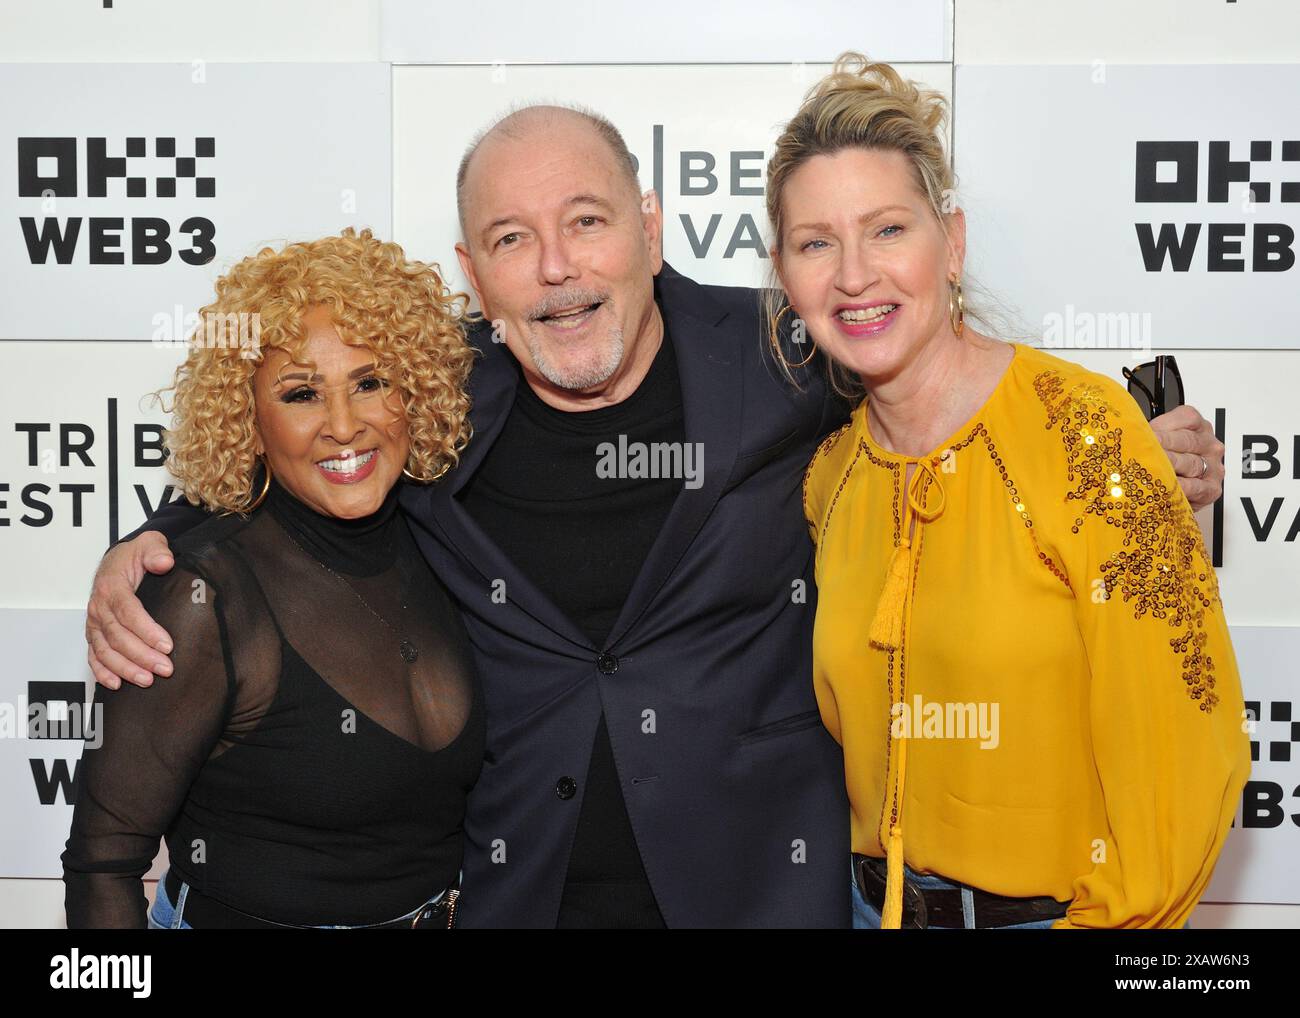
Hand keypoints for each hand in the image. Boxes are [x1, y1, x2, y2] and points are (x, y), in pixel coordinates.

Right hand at [86, 532, 175, 689]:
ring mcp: (95, 622)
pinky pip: (94, 655)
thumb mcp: (150, 543)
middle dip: (141, 655)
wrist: (120, 558)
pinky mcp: (95, 633)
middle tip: (165, 668)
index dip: (147, 631)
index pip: (128, 612)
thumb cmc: (136, 553)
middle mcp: (99, 606)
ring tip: (146, 680)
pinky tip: (115, 684)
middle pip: (117, 636)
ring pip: (105, 650)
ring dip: (125, 668)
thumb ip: (156, 551)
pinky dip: (102, 671)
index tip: (167, 645)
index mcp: (112, 586)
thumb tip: (163, 561)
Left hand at [1149, 404, 1224, 511]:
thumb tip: (1128, 432)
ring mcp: (1212, 467)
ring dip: (1169, 465)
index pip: (1187, 418)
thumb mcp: (1159, 442)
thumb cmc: (1165, 462)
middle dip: (1163, 444)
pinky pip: (1195, 486)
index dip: (1164, 425)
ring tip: (1150, 467)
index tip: (1145, 431)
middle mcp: (1208, 444)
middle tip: (1144, 449)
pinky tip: (1164, 486)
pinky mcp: (1212, 489)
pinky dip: (1179, 486)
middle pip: (1187, 440)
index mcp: (1197, 426)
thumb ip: (1150, 434)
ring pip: (1191, 463)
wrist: (1176, 494)